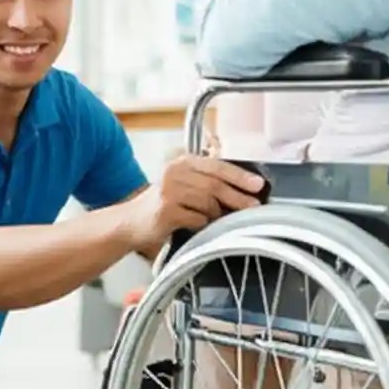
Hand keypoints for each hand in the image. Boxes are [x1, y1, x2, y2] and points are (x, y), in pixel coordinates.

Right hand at [125, 154, 263, 251]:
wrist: (130, 222)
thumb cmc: (162, 204)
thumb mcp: (183, 183)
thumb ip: (207, 180)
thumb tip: (245, 188)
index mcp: (182, 162)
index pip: (217, 166)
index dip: (240, 176)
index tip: (258, 184)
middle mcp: (174, 173)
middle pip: (215, 185)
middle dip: (238, 197)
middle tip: (253, 206)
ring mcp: (168, 192)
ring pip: (208, 203)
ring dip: (217, 214)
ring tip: (218, 220)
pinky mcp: (166, 212)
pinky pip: (196, 219)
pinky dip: (202, 224)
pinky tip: (197, 225)